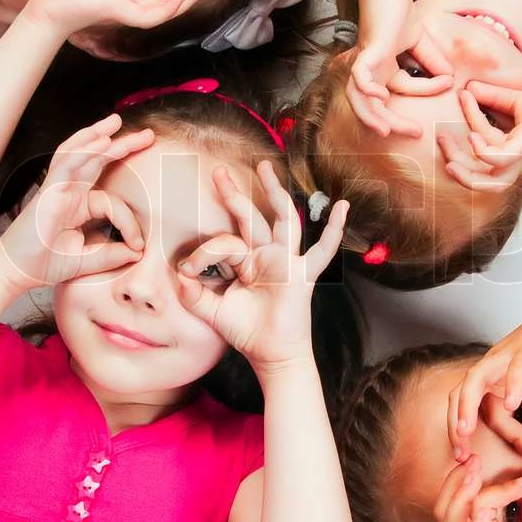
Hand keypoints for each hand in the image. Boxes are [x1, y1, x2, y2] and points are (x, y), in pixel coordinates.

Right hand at [0, 115, 153, 286]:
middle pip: (96, 160)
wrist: (14, 273)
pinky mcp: (48, 192)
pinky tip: (102, 141)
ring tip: (116, 121)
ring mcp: (58, 189)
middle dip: (121, 144)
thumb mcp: (87, 260)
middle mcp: (69, 192)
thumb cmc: (43, 265)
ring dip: (98, 135)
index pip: (111, 200)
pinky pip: (66, 164)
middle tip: (147, 134)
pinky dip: (84, 151)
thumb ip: (111, 255)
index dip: (129, 221)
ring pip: (79, 153)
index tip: (138, 245)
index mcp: (78, 205)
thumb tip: (139, 252)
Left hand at [175, 162, 349, 370]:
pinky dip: (333, 229)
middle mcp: (266, 255)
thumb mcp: (213, 312)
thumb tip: (179, 275)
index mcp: (245, 261)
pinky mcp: (303, 274)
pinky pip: (322, 250)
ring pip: (282, 219)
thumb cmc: (246, 332)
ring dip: (274, 192)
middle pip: (251, 216)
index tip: (187, 271)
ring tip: (265, 167)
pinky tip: (342, 207)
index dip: (203, 254)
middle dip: (234, 193)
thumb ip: (194, 295)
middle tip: (217, 170)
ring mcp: (287, 261)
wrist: (272, 355)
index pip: (224, 243)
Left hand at [342, 0, 452, 137]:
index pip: (404, 91)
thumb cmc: (397, 10)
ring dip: (372, 117)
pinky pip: (359, 75)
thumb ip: (432, 60)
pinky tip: (380, 95)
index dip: (427, 91)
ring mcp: (366, 61)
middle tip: (416, 133)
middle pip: (374, 106)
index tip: (448, 85)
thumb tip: (451, 79)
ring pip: (359, 98)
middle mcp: (371, 70)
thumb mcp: (420, 40)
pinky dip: (365, 89)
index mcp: (383, 70)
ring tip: (386, 131)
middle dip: (392, 124)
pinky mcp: (367, 49)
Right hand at [440, 81, 521, 192]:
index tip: (461, 98)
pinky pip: (497, 160)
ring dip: (463, 163)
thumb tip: (467, 87)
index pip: (481, 156)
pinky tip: (473, 135)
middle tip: (440, 141)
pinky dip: (481, 151)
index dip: (465, 131)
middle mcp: (518, 163)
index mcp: (514, 156)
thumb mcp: (515, 101)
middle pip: (481, 181)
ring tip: (447, 143)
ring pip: (487, 176)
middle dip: (456, 165)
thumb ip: (491, 98)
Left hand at [448, 302, 521, 461]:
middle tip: (460, 457)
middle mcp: (492, 368)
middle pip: (461, 397)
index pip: (488, 415)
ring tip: (464, 431)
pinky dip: (510, 386)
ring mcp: (506, 357)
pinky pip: (514, 368)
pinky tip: (510, 404)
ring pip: (475, 382)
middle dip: (456, 427)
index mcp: (494, 380)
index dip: (505, 439)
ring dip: (466, 407)